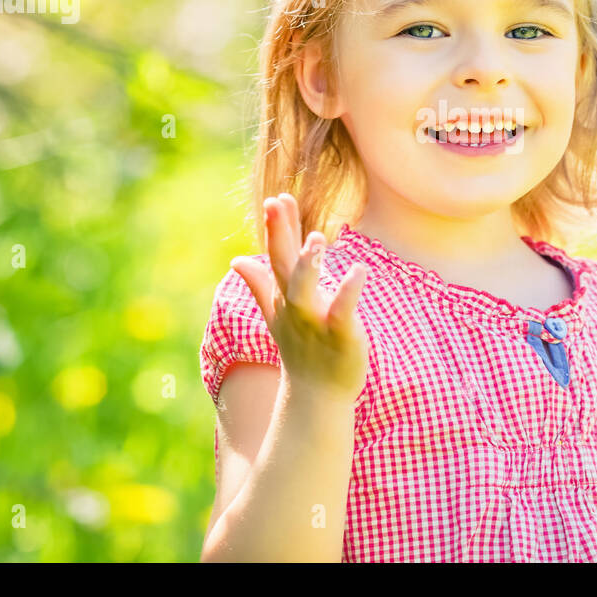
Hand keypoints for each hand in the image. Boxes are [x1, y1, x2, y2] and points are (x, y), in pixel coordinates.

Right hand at [229, 193, 369, 402]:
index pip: (278, 256)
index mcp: (283, 297)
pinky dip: (348, 291)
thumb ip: (259, 285)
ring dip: (307, 264)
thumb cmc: (301, 351)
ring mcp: (314, 322)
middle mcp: (294, 307)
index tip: (276, 198)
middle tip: (276, 201)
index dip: (277, 227)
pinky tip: (360, 269)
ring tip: (316, 238)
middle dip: (278, 234)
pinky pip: (342, 312)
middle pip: (282, 266)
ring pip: (303, 290)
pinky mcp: (340, 336)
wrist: (316, 398)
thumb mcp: (276, 314)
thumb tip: (237, 260)